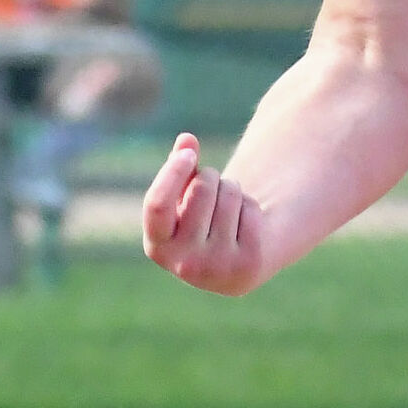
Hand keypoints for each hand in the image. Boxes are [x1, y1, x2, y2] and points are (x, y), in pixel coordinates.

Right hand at [141, 133, 266, 294]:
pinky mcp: (248, 264)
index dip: (172, 172)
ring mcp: (217, 267)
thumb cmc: (203, 219)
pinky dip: (250, 205)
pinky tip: (246, 223)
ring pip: (229, 195)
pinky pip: (250, 209)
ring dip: (232, 189)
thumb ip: (179, 166)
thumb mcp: (184, 195)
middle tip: (214, 190)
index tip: (189, 153)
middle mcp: (183, 264)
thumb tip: (186, 139)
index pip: (157, 204)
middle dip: (210, 177)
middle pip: (200, 190)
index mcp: (157, 247)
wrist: (238, 259)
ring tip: (229, 207)